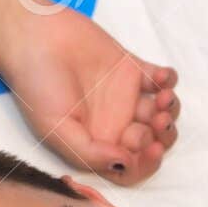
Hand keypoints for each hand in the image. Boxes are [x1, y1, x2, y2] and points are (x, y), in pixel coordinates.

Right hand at [0, 8, 178, 185]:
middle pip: (153, 142)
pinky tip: (157, 78)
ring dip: (170, 109)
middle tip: (152, 120)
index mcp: (95, 144)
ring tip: (160, 97)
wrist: (37, 39)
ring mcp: (125, 97)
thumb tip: (126, 165)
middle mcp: (113, 125)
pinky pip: (162, 79)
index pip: (129, 168)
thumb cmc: (38, 87)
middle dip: (162, 136)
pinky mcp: (132, 69)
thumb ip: (91, 153)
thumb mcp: (56, 130)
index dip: (146, 164)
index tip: (150, 148)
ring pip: (163, 113)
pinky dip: (169, 80)